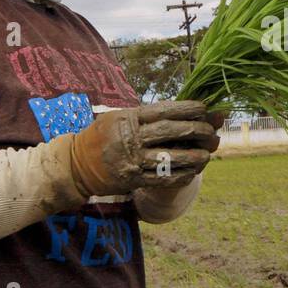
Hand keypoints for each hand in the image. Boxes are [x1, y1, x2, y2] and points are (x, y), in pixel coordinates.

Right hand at [67, 100, 218, 196]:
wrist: (77, 165)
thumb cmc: (103, 137)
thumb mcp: (119, 118)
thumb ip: (148, 115)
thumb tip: (180, 109)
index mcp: (128, 118)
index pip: (163, 110)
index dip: (186, 108)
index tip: (203, 107)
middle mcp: (131, 138)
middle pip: (169, 131)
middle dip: (194, 130)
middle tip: (211, 130)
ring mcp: (132, 160)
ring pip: (169, 157)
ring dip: (192, 156)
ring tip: (208, 154)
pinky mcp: (133, 179)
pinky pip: (162, 179)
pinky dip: (181, 175)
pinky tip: (193, 171)